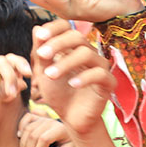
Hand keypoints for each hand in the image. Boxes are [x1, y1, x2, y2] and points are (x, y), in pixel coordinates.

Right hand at [18, 111, 76, 146]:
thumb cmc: (69, 144)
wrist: (69, 134)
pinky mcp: (38, 117)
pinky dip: (21, 126)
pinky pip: (27, 118)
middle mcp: (50, 122)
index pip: (44, 139)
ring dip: (22, 144)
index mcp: (59, 129)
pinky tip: (19, 137)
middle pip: (33, 135)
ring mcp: (43, 118)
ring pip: (28, 129)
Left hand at [31, 19, 113, 138]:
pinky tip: (72, 84)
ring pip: (87, 53)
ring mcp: (100, 67)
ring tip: (50, 75)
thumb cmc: (58, 94)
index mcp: (73, 48)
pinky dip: (84, 77)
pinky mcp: (108, 83)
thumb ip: (41, 53)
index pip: (68, 27)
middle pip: (77, 36)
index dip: (54, 29)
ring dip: (66, 62)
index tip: (40, 37)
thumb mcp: (43, 73)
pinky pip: (100, 74)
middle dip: (58, 44)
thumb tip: (36, 28)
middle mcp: (88, 53)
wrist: (72, 118)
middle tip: (42, 55)